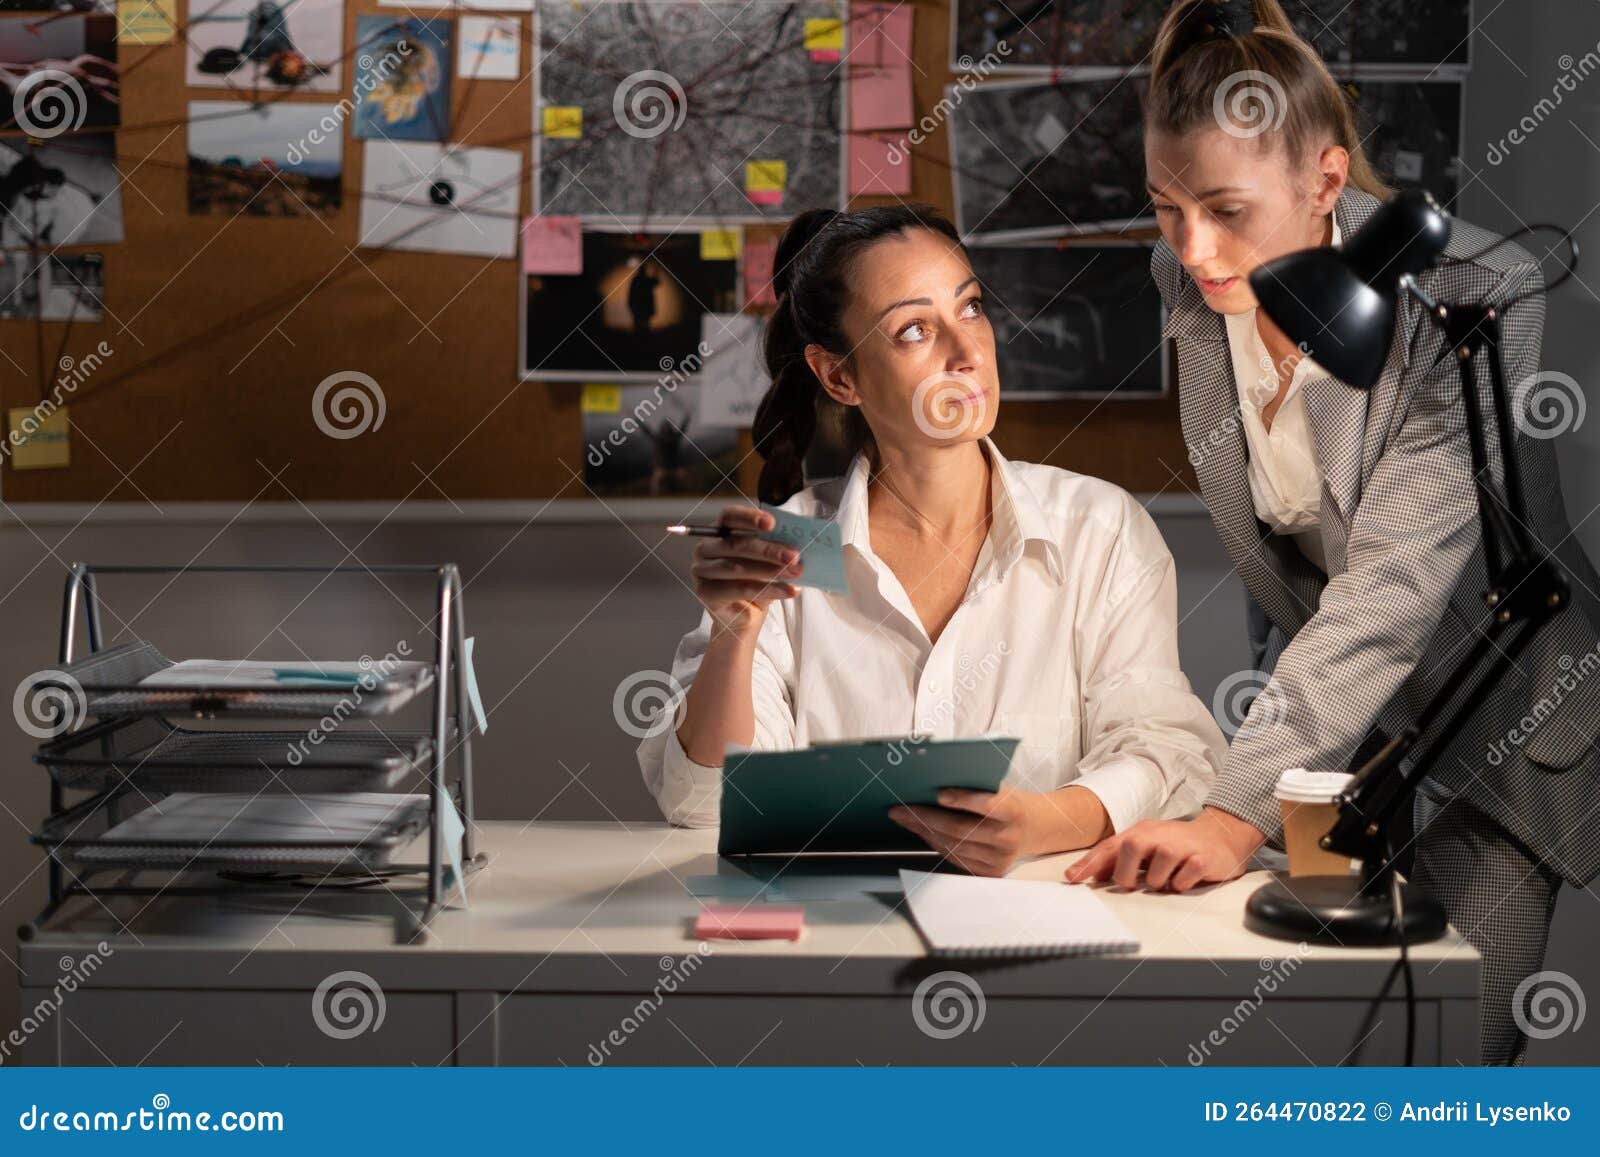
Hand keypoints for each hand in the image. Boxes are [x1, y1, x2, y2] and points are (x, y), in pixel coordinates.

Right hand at [690, 505, 801, 634]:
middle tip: (794, 556)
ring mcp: (701, 571)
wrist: (744, 617)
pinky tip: (788, 591)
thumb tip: (796, 542)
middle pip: (737, 544)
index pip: (729, 517)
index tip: (772, 523)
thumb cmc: (755, 582)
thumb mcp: (765, 560)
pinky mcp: (705, 593)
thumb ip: (773, 546)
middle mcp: (705, 549)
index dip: (749, 517)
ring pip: (738, 568)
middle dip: (769, 549)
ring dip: (771, 570)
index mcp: (718, 532)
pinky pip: (740, 589)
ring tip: (796, 573)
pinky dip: (769, 589)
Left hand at [888, 788, 1043, 876]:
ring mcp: (998, 859)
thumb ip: (976, 790)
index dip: (963, 800)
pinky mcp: (989, 872)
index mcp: (1014, 811)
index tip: (939, 793)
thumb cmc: (1012, 804)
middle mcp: (1007, 838)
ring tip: (903, 819)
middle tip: (899, 809)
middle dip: (924, 818)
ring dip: (923, 832)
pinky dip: (935, 843)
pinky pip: (955, 857)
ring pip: (952, 845)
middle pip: (960, 829)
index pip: (987, 805)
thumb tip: (935, 786)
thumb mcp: (1002, 790)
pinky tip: (921, 832)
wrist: (1036, 829)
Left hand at [1064, 807, 1264, 891]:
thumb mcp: (1146, 846)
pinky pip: (1185, 876)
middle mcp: (1159, 835)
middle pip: (1131, 848)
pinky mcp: (1203, 859)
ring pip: (1160, 864)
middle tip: (1131, 883)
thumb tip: (1092, 874)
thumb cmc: (1176, 844)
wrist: (1219, 837)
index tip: (1072, 879)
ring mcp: (1182, 846)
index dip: (1089, 863)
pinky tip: (1183, 879)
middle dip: (1126, 873)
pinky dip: (1181, 883)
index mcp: (1141, 832)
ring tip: (1165, 880)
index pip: (1110, 846)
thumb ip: (1120, 858)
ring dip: (1158, 881)